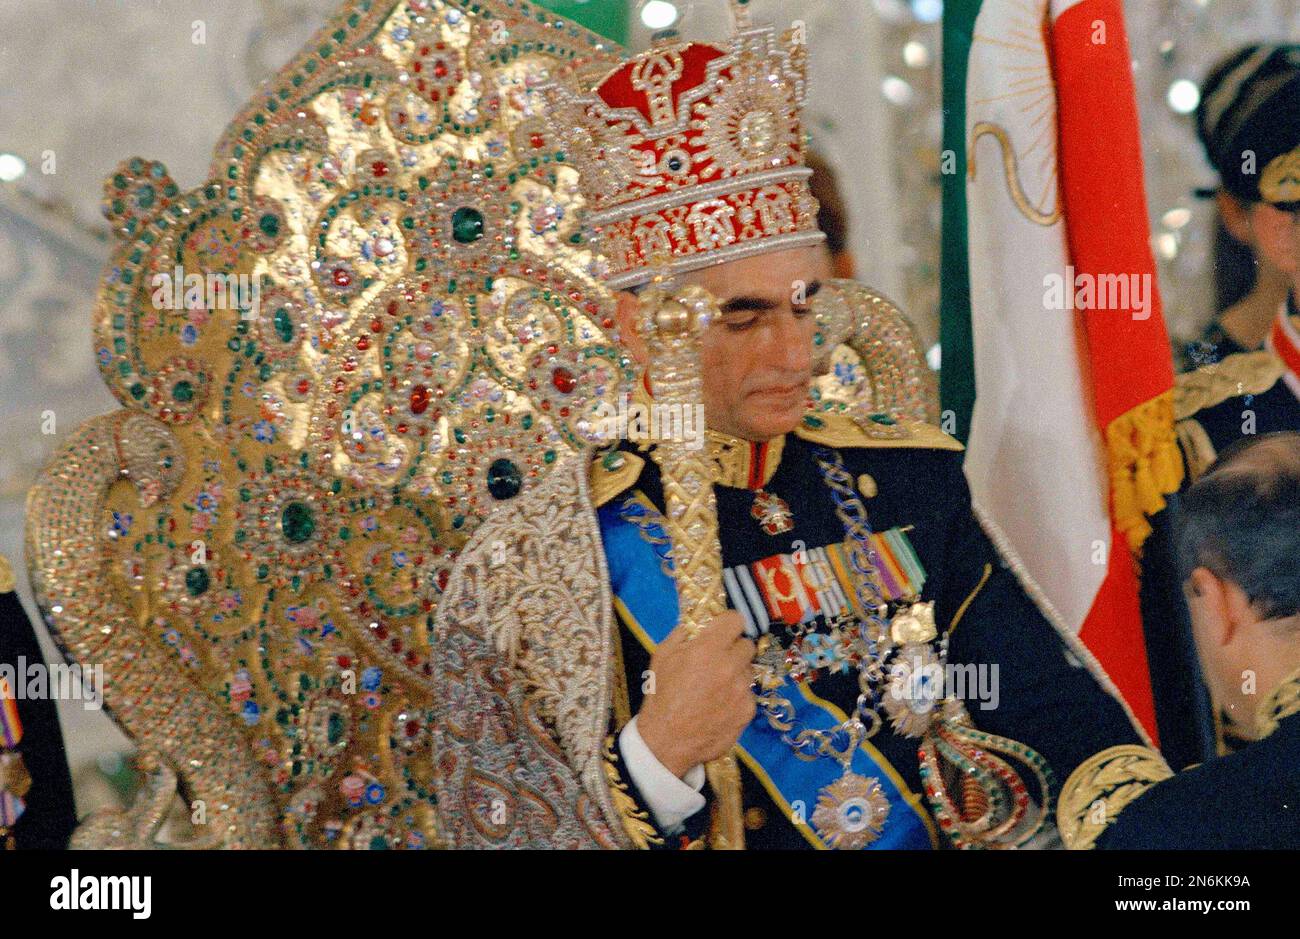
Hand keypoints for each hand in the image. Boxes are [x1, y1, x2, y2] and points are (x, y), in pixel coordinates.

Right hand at [636, 611, 756, 778]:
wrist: (666, 740)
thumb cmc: (660, 696)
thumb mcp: (662, 656)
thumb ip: (681, 635)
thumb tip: (695, 624)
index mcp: (708, 648)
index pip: (736, 620)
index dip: (728, 624)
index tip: (723, 630)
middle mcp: (730, 666)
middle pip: (747, 645)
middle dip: (734, 649)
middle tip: (719, 660)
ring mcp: (741, 690)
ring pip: (749, 670)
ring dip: (737, 673)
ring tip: (717, 687)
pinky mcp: (748, 710)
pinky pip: (748, 694)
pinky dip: (737, 697)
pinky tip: (720, 706)